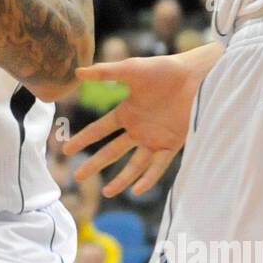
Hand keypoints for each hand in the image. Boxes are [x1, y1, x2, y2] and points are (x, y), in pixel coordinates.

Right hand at [63, 54, 198, 197]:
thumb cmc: (164, 70)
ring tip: (106, 193)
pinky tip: (137, 190)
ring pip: (134, 164)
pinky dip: (148, 178)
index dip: (83, 139)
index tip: (66, 150)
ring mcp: (154, 139)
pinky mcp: (172, 144)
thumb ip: (105, 73)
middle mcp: (138, 129)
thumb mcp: (131, 70)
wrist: (196, 76)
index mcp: (126, 112)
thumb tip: (77, 73)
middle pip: (112, 151)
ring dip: (121, 179)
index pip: (100, 130)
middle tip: (77, 177)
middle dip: (94, 164)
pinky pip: (158, 166)